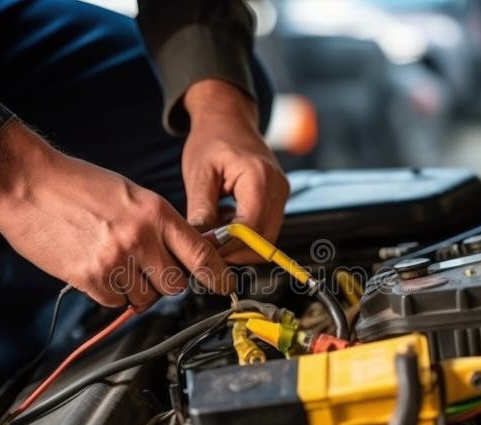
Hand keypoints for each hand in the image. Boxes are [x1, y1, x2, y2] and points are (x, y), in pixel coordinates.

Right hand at [0, 120, 233, 309]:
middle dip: (167, 283)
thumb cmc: (78, 185)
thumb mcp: (131, 195)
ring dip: (136, 290)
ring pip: (145, 299)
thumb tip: (183, 254)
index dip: (217, 275)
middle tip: (150, 269)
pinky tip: (97, 268)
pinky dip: (111, 293)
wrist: (27, 184)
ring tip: (116, 264)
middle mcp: (140, 239)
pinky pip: (115, 302)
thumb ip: (160, 224)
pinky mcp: (89, 279)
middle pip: (175, 285)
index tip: (223, 286)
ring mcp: (115, 261)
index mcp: (156, 213)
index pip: (201, 253)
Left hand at [182, 79, 289, 262]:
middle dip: (236, 251)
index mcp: (259, 177)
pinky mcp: (278, 198)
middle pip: (264, 240)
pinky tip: (222, 222)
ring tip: (212, 231)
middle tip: (206, 251)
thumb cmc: (211, 139)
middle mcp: (278, 187)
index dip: (229, 246)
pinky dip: (244, 234)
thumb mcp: (199, 174)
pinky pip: (266, 227)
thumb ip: (201, 211)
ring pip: (266, 238)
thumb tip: (200, 244)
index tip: (204, 251)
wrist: (228, 117)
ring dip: (239, 244)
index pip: (251, 229)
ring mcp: (282, 193)